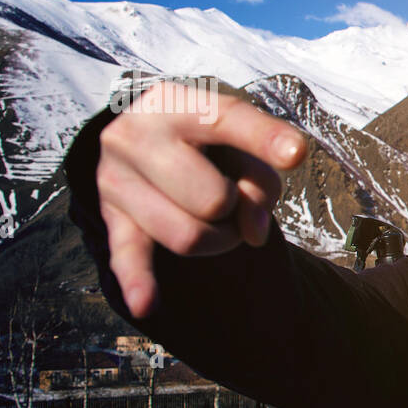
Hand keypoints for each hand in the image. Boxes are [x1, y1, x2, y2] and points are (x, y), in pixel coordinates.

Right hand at [96, 79, 307, 318]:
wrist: (145, 139)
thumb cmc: (207, 142)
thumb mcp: (240, 145)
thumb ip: (259, 179)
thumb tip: (253, 232)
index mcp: (176, 104)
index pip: (227, 121)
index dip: (265, 139)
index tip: (296, 153)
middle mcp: (136, 135)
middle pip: (213, 199)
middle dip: (237, 210)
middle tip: (234, 201)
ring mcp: (116, 179)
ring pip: (188, 237)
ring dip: (218, 241)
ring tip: (216, 222)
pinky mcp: (111, 217)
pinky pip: (127, 257)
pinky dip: (139, 283)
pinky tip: (148, 303)